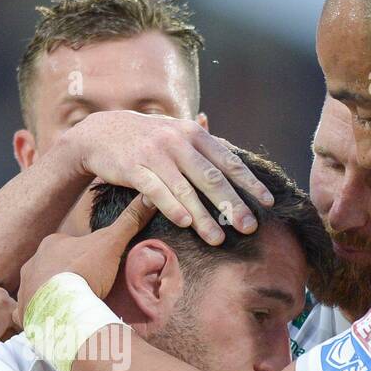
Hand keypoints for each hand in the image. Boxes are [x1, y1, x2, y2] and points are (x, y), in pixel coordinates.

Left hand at [14, 194, 158, 324]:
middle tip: (84, 289)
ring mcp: (25, 288)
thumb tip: (150, 196)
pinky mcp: (23, 312)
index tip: (95, 269)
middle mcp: (32, 263)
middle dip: (65, 276)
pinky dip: (38, 316)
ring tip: (70, 307)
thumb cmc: (85, 273)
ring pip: (40, 289)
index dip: (83, 257)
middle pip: (52, 267)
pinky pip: (29, 312)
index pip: (68, 247)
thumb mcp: (111, 243)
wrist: (64, 309)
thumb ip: (129, 221)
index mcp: (51, 244)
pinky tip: (51, 321)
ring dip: (52, 296)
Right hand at [62, 111, 273, 242]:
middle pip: (211, 177)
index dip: (249, 182)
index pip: (228, 160)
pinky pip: (156, 190)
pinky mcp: (133, 167)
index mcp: (194, 134)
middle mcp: (177, 142)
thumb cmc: (148, 138)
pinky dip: (171, 206)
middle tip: (249, 227)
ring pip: (185, 189)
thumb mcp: (178, 133)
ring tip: (218, 238)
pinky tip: (185, 224)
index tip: (268, 202)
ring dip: (204, 216)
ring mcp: (155, 154)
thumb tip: (238, 162)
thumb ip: (205, 147)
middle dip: (232, 204)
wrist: (102, 132)